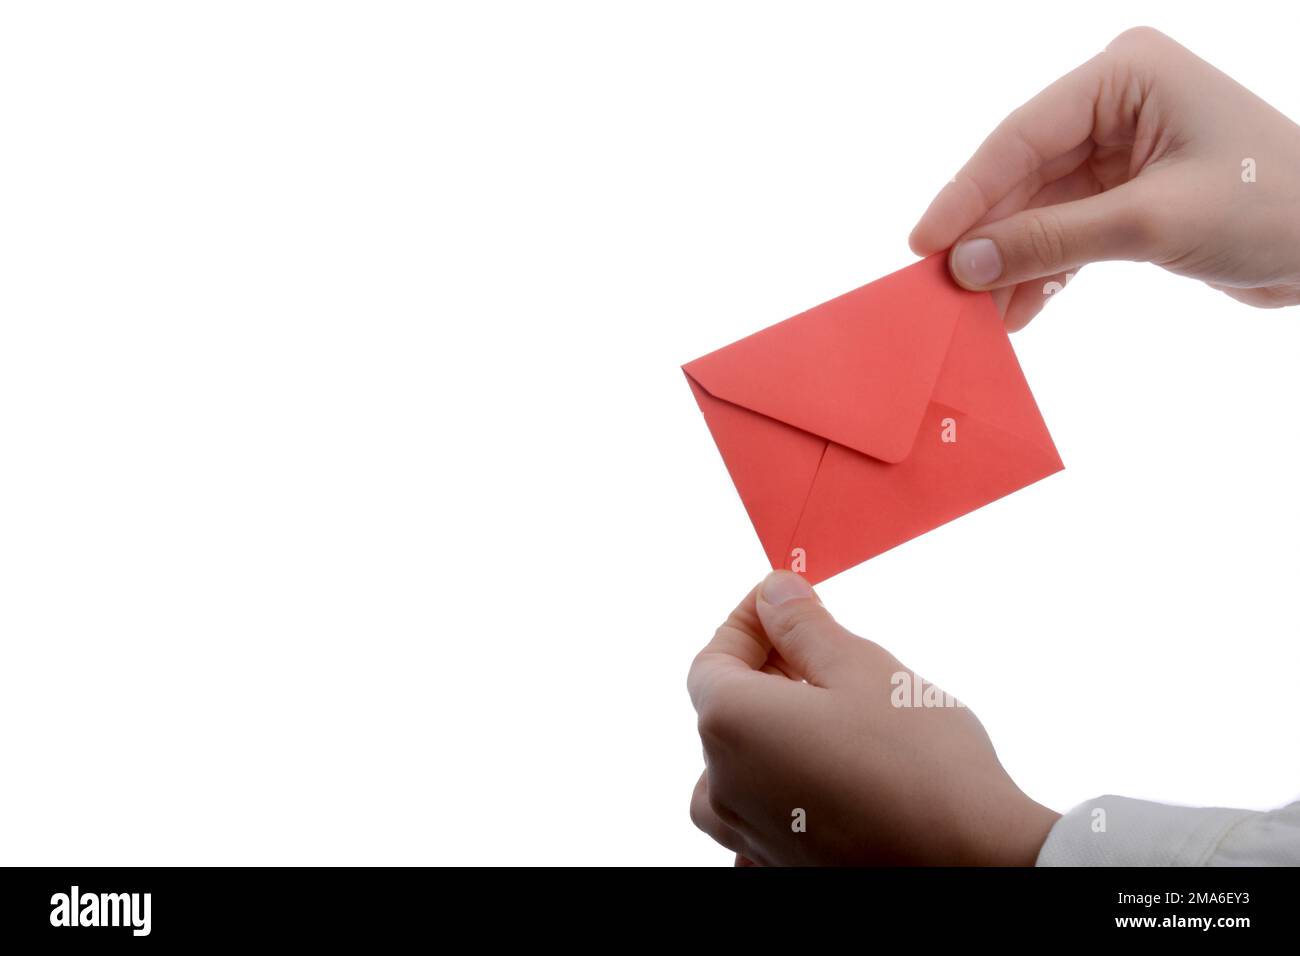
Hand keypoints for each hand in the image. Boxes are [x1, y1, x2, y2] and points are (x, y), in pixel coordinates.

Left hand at [688, 571, 1058, 865]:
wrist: (974, 858)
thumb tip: (774, 594)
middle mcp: (724, 786)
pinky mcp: (783, 865)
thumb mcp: (862, 668)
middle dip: (763, 670)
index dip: (746, 623)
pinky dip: (774, 791)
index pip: (712, 660)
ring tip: (818, 711)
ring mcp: (750, 834)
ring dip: (763, 732)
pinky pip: (756, 821)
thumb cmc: (922, 762)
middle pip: (722, 711)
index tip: (782, 602)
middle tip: (815, 644)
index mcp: (732, 726)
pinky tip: (816, 775)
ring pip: (730, 771)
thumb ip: (804, 627)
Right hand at [910, 27, 1299, 330]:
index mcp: (1125, 76)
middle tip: (942, 290)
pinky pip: (1065, 231)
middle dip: (988, 237)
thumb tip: (966, 264)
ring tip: (976, 315)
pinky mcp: (1126, 194)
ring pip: (1038, 210)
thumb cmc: (1273, 205)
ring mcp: (1119, 149)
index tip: (924, 244)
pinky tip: (1017, 311)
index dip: (968, 194)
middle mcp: (1116, 104)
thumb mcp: (1152, 222)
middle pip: (1024, 175)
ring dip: (1010, 263)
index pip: (1023, 136)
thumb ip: (1052, 239)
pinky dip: (1042, 271)